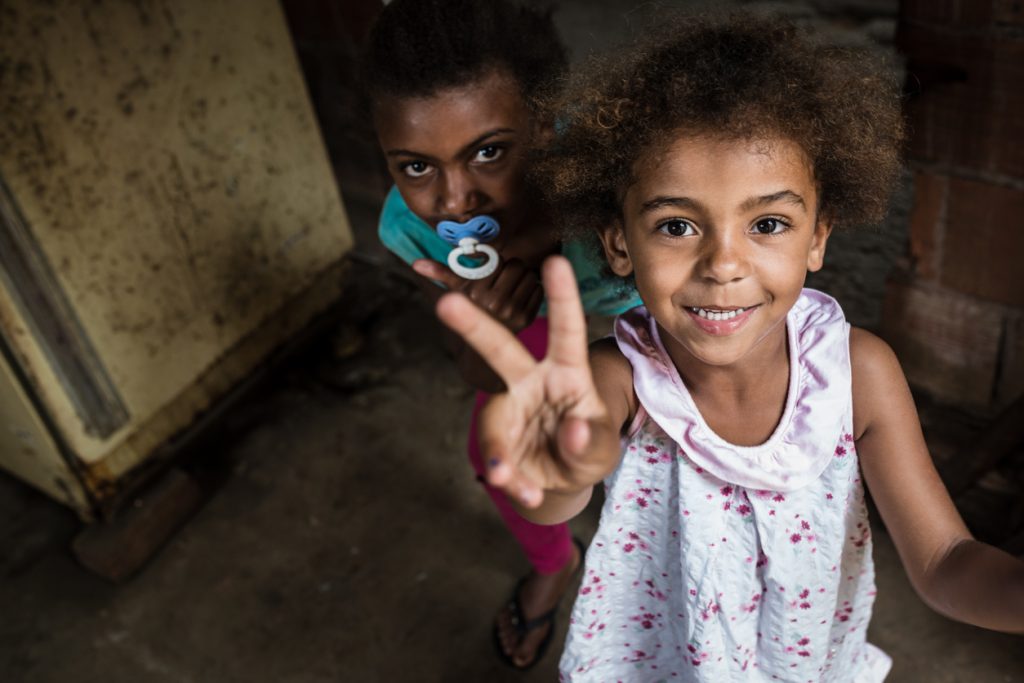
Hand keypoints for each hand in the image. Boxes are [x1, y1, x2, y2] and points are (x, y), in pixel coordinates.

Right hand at [413, 257, 542, 333]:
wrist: (483, 349)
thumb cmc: (468, 312)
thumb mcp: (454, 293)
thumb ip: (439, 274)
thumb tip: (415, 263)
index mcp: (475, 294)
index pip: (497, 261)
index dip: (496, 263)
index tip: (492, 271)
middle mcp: (493, 304)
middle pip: (516, 265)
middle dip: (512, 267)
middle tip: (505, 277)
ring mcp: (512, 313)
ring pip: (529, 275)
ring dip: (524, 277)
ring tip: (513, 287)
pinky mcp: (527, 319)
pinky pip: (538, 290)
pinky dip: (532, 289)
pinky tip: (522, 297)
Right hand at [436, 256, 619, 509]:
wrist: (561, 480)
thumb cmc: (587, 451)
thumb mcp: (602, 452)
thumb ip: (592, 443)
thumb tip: (572, 430)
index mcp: (568, 372)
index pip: (567, 331)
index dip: (562, 297)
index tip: (554, 261)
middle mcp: (533, 381)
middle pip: (501, 349)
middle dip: (472, 325)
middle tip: (444, 302)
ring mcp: (509, 408)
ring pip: (491, 417)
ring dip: (498, 450)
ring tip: (512, 480)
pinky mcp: (496, 436)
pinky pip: (496, 456)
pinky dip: (510, 478)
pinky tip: (526, 490)